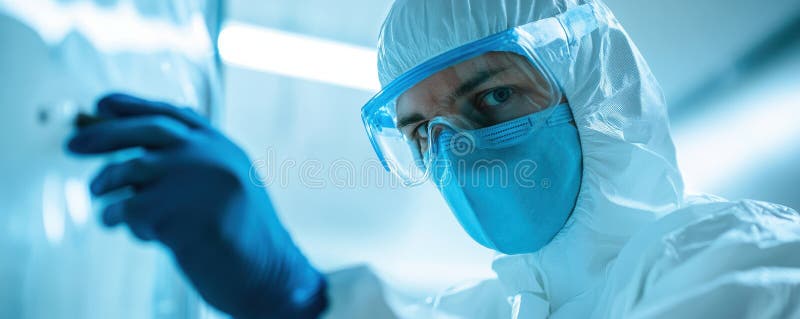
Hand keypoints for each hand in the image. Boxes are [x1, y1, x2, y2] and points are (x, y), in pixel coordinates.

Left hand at [67, 94, 326, 317]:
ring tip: (103, 206)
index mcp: (224, 148)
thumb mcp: (227, 190)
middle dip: (103, 135)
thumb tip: (130, 159)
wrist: (271, 277)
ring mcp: (195, 182)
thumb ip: (192, 168)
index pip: (174, 114)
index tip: (101, 103)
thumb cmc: (244, 242)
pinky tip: (139, 233)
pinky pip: (127, 209)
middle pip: (146, 130)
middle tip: (71, 146)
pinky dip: (121, 220)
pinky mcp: (177, 214)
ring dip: (105, 186)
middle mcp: (211, 157)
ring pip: (129, 169)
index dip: (134, 105)